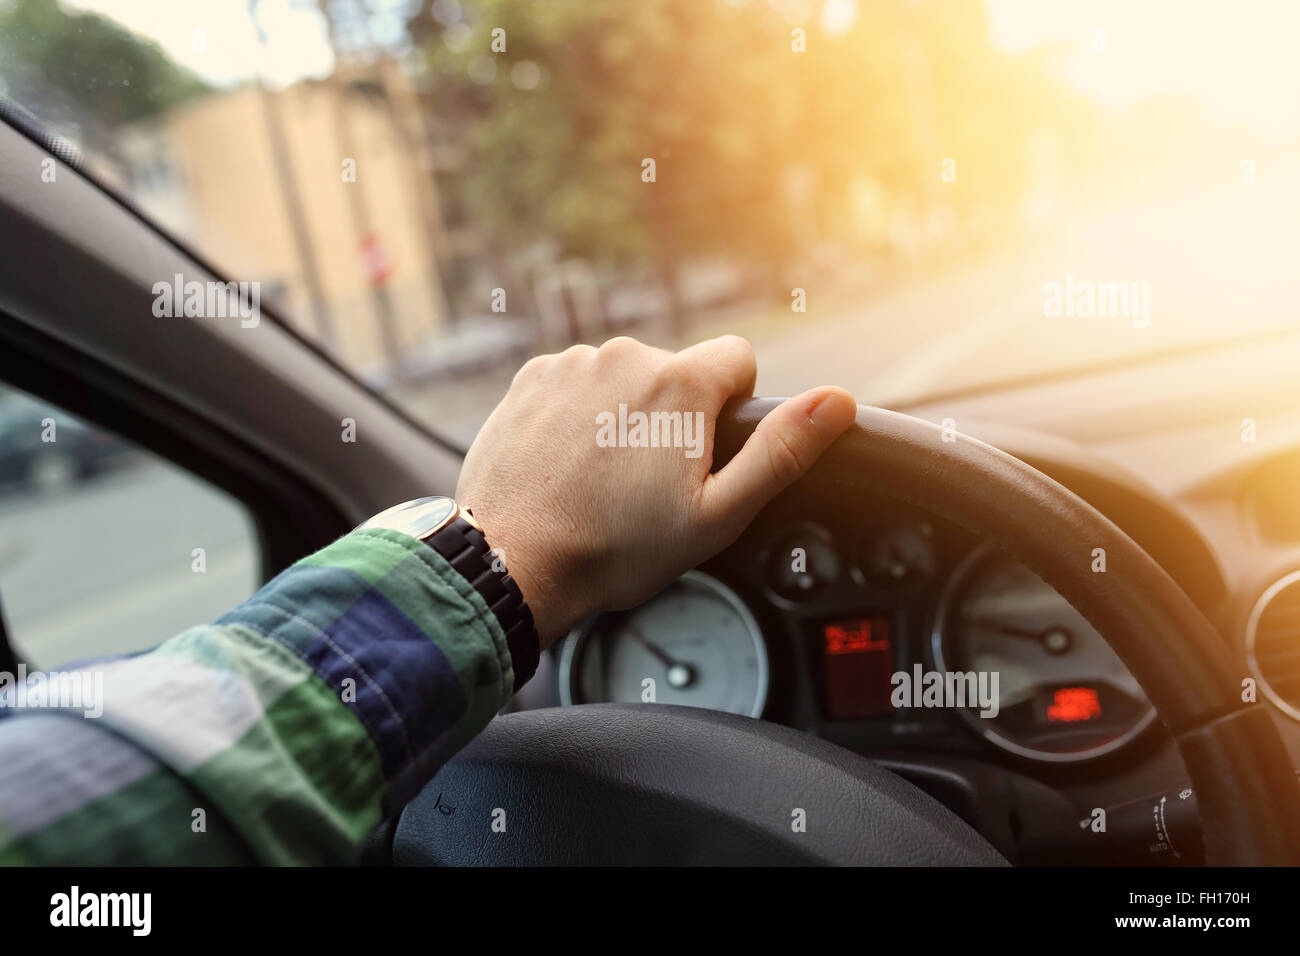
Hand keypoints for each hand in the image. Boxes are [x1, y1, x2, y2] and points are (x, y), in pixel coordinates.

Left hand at [456, 335, 856, 645]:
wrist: (511, 563)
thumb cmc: (615, 550)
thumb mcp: (717, 514)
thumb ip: (782, 452)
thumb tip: (837, 401)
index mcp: (679, 383)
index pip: (738, 359)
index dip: (733, 409)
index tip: (707, 454)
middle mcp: (623, 357)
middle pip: (677, 373)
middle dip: (675, 418)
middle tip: (650, 484)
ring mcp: (570, 366)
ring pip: (624, 379)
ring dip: (624, 415)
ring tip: (603, 481)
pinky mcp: (528, 381)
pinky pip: (576, 385)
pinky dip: (579, 416)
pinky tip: (568, 467)